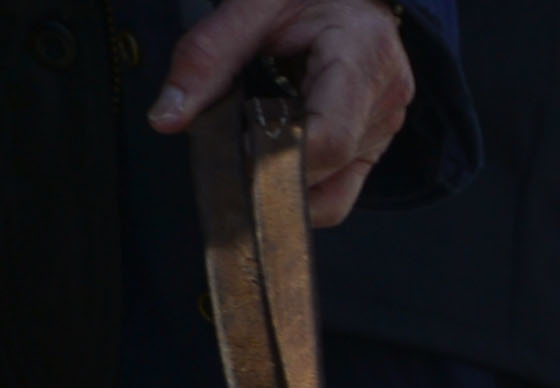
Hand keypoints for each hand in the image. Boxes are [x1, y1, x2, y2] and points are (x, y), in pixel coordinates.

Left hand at [149, 0, 417, 227]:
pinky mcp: (376, 142)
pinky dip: (302, 185)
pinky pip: (342, 187)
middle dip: (275, 177)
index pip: (329, 137)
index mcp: (362, 56)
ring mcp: (385, 126)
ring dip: (286, 186)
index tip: (234, 158)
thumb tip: (166, 117)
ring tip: (249, 159)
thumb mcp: (249, 7)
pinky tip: (273, 164)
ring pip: (336, 189)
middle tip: (228, 165)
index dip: (279, 158)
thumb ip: (205, 59)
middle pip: (330, 169)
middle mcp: (384, 100)